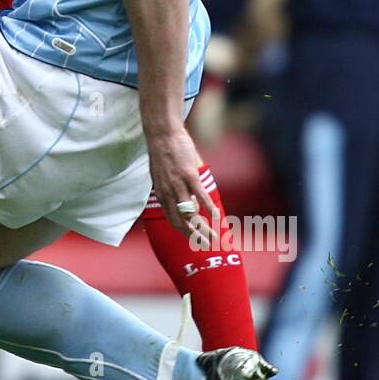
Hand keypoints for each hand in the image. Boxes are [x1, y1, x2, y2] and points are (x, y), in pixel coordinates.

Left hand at [146, 126, 220, 245]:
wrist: (162, 134)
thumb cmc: (163, 152)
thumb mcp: (161, 175)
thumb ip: (170, 188)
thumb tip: (181, 198)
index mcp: (162, 194)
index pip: (173, 219)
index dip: (185, 232)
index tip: (195, 239)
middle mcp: (168, 193)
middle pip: (182, 222)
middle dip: (195, 237)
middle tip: (207, 246)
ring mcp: (178, 185)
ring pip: (192, 214)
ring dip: (204, 229)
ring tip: (215, 237)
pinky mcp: (189, 175)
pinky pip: (201, 196)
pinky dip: (209, 209)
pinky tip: (217, 217)